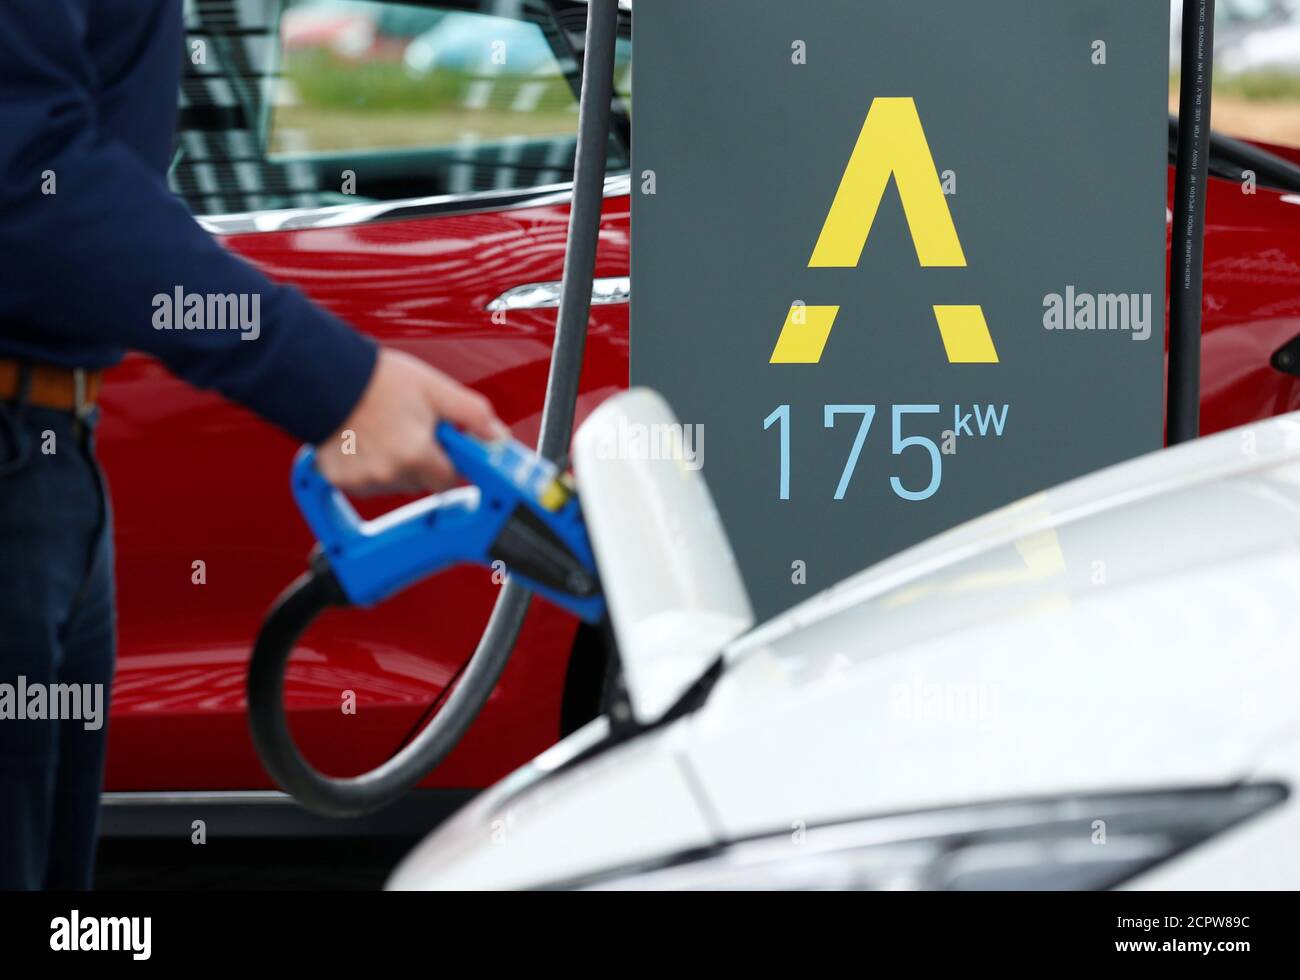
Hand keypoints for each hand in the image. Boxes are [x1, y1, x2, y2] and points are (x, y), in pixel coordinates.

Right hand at [316, 348, 507, 495]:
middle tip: (410, 429)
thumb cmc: (378, 379)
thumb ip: (472, 415)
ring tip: (385, 431)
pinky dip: (368, 467)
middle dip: (423, 461)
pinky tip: (364, 441)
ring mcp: (362, 480)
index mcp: (416, 454)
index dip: (450, 460)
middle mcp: (389, 473)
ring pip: (394, 483)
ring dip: (396, 466)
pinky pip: (366, 483)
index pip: (449, 478)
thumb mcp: (435, 389)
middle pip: (421, 483)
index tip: (445, 447)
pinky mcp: (339, 480)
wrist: (324, 374)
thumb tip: (498, 437)